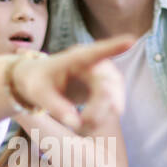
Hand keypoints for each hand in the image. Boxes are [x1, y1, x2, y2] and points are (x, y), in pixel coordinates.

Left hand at [12, 35, 133, 133]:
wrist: (36, 81)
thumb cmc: (35, 82)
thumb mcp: (39, 95)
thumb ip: (56, 107)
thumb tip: (75, 123)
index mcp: (73, 59)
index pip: (95, 52)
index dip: (113, 47)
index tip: (131, 40)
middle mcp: (91, 63)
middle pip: (109, 80)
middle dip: (104, 103)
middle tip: (87, 123)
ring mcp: (99, 73)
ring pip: (114, 91)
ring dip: (107, 110)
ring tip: (86, 126)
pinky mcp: (102, 86)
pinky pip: (113, 99)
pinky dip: (105, 113)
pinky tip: (90, 124)